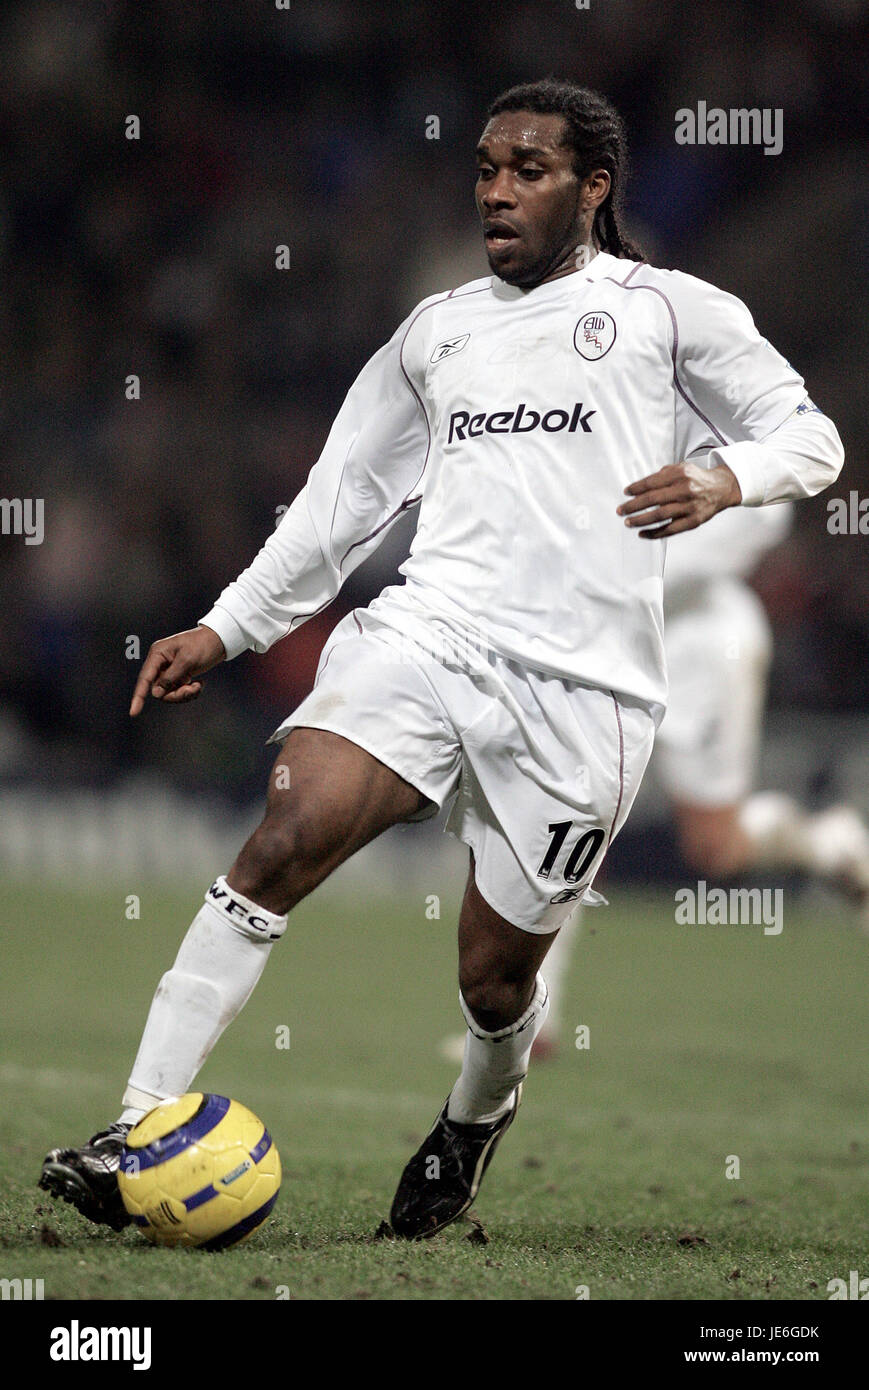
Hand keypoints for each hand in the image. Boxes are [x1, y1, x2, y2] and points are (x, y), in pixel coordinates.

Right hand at [130, 625, 225, 716]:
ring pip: (169, 693)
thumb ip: (171, 677)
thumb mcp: (187, 659)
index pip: (145, 678)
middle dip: (176, 694)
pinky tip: (200, 684)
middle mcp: (160, 663)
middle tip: (193, 689)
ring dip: (184, 694)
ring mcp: (169, 670)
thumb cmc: (203, 644)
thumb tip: (155, 693)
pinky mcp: (178, 676)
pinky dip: (189, 692)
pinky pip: (178, 691)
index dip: (138, 696)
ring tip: (198, 686)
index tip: (134, 712)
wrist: (219, 640)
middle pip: (159, 690)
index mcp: (158, 654)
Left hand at [617, 462, 741, 537]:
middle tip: (621, 510)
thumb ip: (663, 474)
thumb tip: (640, 486)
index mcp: (681, 474)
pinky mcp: (693, 521)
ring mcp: (689, 507)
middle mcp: (685, 490)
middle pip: (653, 499)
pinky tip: (643, 533)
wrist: (721, 488)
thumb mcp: (682, 468)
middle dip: (633, 506)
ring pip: (660, 515)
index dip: (636, 488)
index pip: (652, 482)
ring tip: (628, 522)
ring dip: (641, 520)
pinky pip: (670, 529)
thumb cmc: (697, 479)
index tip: (626, 492)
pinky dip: (654, 533)